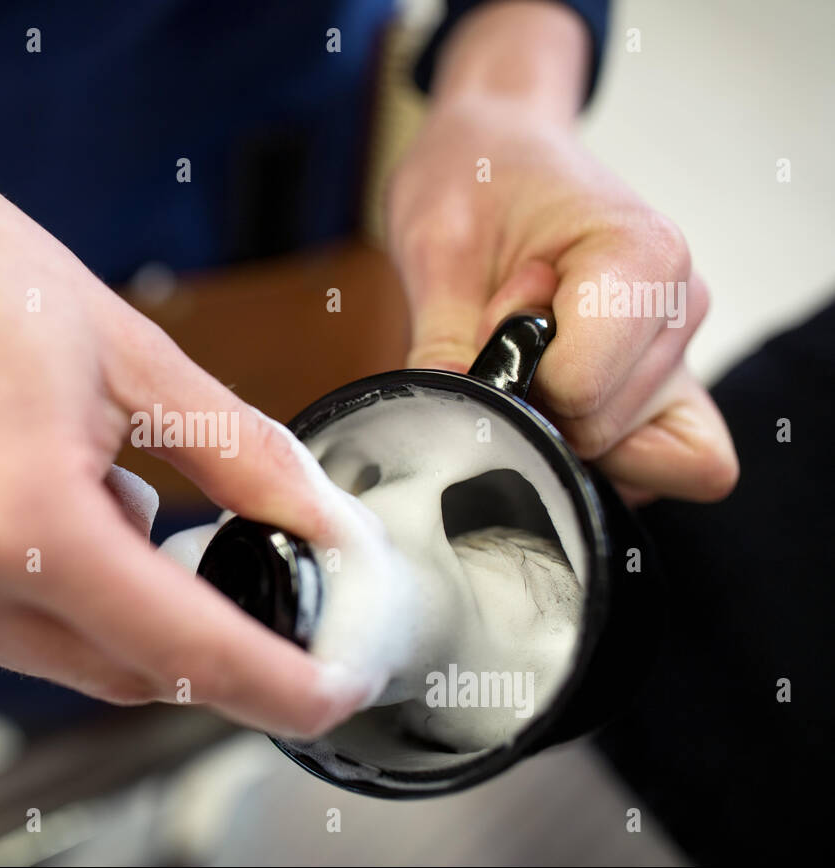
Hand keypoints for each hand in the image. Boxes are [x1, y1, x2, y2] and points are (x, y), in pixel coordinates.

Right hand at [0, 41, 373, 735]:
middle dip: (211, 640)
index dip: (277, 686)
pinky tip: (66, 504)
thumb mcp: (134, 354)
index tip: (335, 694)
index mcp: (26, 521)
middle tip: (259, 568)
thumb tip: (322, 522)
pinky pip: (15, 632)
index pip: (186, 650)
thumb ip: (243, 456)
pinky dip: (72, 597)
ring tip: (120, 486)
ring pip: (74, 660)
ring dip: (134, 611)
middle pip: (133, 673)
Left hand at [387, 3, 737, 503]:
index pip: (582, 388)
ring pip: (628, 459)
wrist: (501, 153)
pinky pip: (666, 465)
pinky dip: (599, 456)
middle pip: (598, 431)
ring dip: (557, 420)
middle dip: (531, 400)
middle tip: (503, 328)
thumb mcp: (436, 243)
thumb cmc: (477, 180)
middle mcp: (679, 306)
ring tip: (532, 346)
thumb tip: (443, 425)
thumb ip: (442, 341)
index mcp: (641, 255)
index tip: (495, 313)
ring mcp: (680, 352)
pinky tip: (554, 396)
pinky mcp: (666, 388)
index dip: (515, 375)